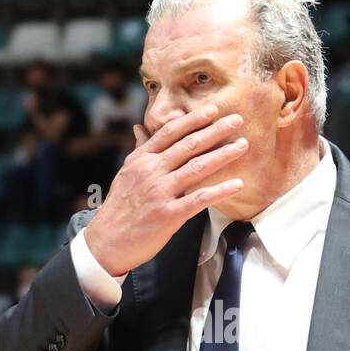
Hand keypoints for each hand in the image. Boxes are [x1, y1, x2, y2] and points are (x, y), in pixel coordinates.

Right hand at [82, 105, 247, 276]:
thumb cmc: (120, 207)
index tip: (213, 110)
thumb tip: (140, 127)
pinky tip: (237, 184)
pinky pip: (199, 199)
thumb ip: (140, 151)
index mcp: (141, 159)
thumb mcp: (126, 173)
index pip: (170, 132)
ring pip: (197, 168)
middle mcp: (151, 172)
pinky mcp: (168, 215)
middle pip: (188, 145)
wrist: (107, 240)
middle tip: (237, 120)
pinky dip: (220, 190)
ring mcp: (160, 192)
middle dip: (215, 130)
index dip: (194, 119)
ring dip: (223, 155)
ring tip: (242, 145)